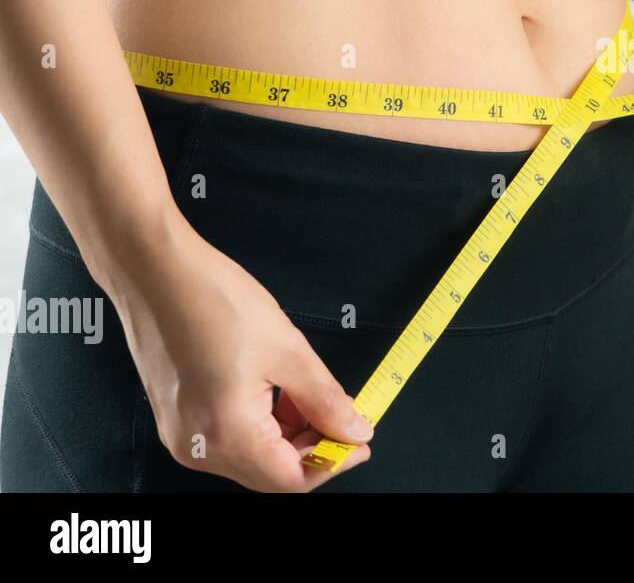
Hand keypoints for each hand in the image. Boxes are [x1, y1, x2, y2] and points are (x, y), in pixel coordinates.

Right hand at [109, 209, 373, 490]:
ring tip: (307, 392)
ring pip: (251, 456)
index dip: (333, 462)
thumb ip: (326, 399)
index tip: (360, 440)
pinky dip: (262, 424)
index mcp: (226, 435)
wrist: (155, 271)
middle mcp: (197, 447)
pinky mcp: (176, 417)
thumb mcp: (288, 350)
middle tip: (341, 412)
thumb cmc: (213, 301)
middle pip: (270, 473)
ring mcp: (181, 435)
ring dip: (288, 434)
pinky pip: (230, 438)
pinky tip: (277, 390)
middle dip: (312, 447)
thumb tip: (355, 430)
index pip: (291, 481)